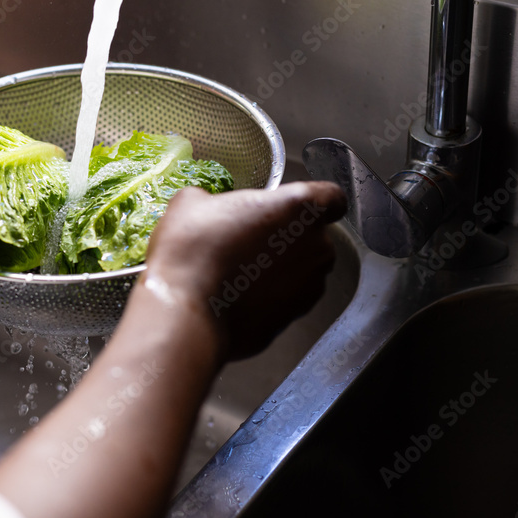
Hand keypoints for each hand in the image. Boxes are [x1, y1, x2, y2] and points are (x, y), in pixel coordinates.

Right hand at [143, 181, 345, 358]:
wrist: (186, 312)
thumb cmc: (192, 251)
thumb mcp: (191, 203)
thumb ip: (215, 200)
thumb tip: (207, 207)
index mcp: (301, 208)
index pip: (331, 197)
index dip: (311, 202)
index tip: (288, 208)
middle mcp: (316, 247)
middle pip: (313, 237)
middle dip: (285, 239)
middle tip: (245, 240)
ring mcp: (309, 287)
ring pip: (301, 270)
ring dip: (278, 269)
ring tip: (236, 271)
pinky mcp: (293, 319)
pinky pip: (285, 300)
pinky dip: (268, 297)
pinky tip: (235, 296)